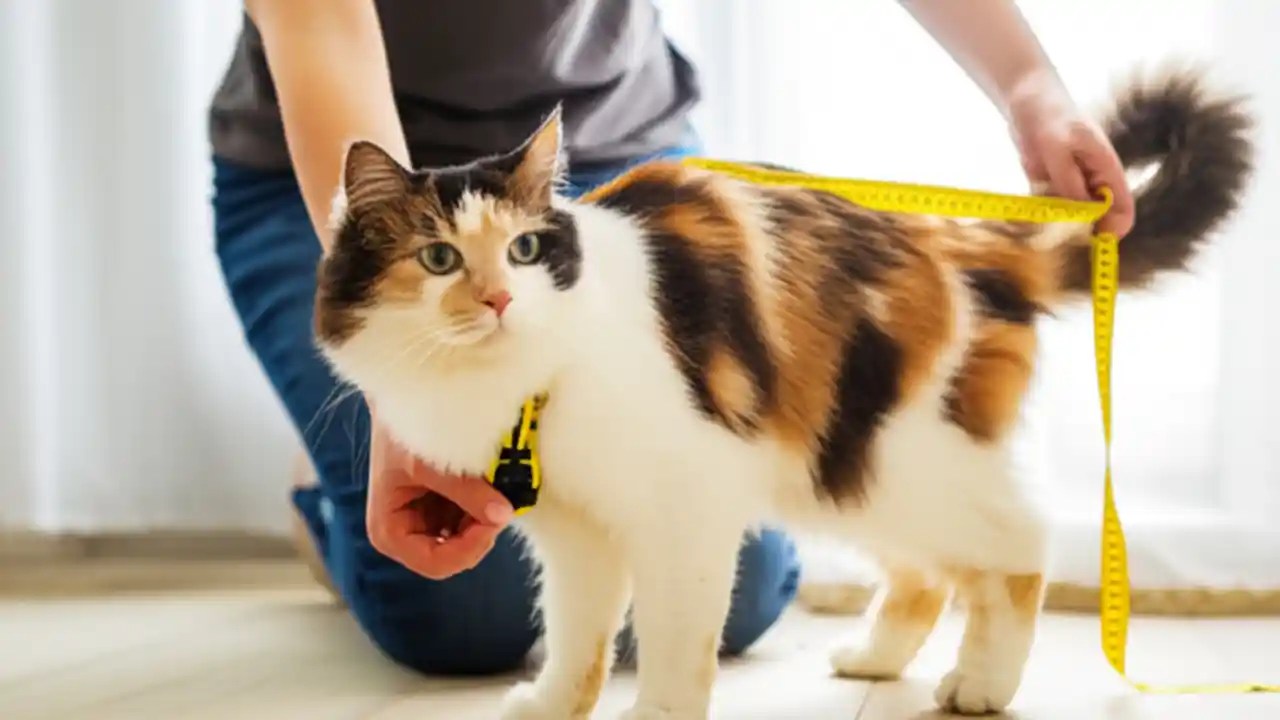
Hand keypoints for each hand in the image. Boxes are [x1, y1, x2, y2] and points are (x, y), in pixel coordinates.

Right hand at [366, 412, 513, 579]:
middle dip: (480, 532)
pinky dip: (485, 507)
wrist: (406, 399)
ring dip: (485, 519)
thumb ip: (468, 492)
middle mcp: (405, 535)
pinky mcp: (442, 510)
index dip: (469, 548)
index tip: (495, 519)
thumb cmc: (406, 430)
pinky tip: (489, 484)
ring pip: (467, 540)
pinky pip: (472, 521)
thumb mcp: (434, 463)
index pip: (437, 563)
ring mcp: (425, 524)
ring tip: (493, 486)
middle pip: (455, 555)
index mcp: (389, 532)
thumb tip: (504, 515)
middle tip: (503, 502)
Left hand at [1005, 70, 1135, 237]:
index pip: (1122, 209)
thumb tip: (1080, 213)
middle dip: (1079, 234)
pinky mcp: (1048, 188)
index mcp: (1105, 170)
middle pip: (1095, 221)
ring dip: (1055, 228)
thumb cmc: (1049, 115)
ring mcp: (1070, 187)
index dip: (1113, 230)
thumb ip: (1068, 180)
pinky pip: (1046, 212)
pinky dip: (1038, 217)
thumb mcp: (1058, 146)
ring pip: (1069, 220)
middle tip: (1056, 239)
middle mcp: (1091, 182)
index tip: (1092, 244)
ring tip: (1038, 223)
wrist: (1025, 100)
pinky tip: (1025, 215)